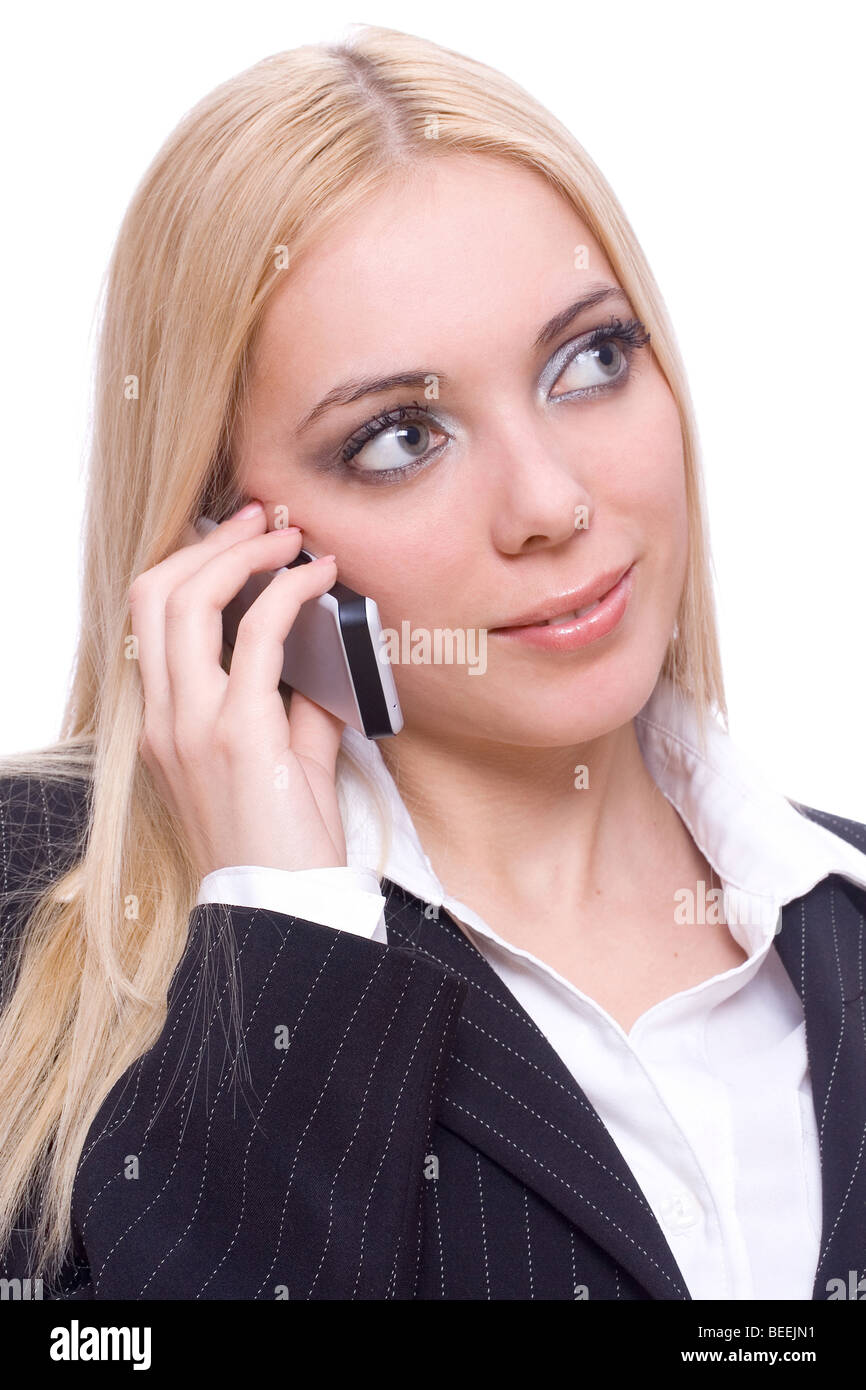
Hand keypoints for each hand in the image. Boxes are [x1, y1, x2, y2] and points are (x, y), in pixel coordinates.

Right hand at [128, 501, 346, 876]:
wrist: (285, 914)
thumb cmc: (284, 847)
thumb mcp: (284, 764)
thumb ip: (295, 709)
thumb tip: (325, 656)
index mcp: (166, 724)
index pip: (151, 619)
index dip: (191, 563)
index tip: (240, 536)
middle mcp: (166, 720)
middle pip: (156, 595)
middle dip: (210, 542)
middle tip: (260, 518)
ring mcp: (193, 728)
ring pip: (186, 603)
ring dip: (241, 554)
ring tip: (288, 537)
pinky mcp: (238, 737)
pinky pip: (256, 638)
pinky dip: (287, 593)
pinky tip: (319, 578)